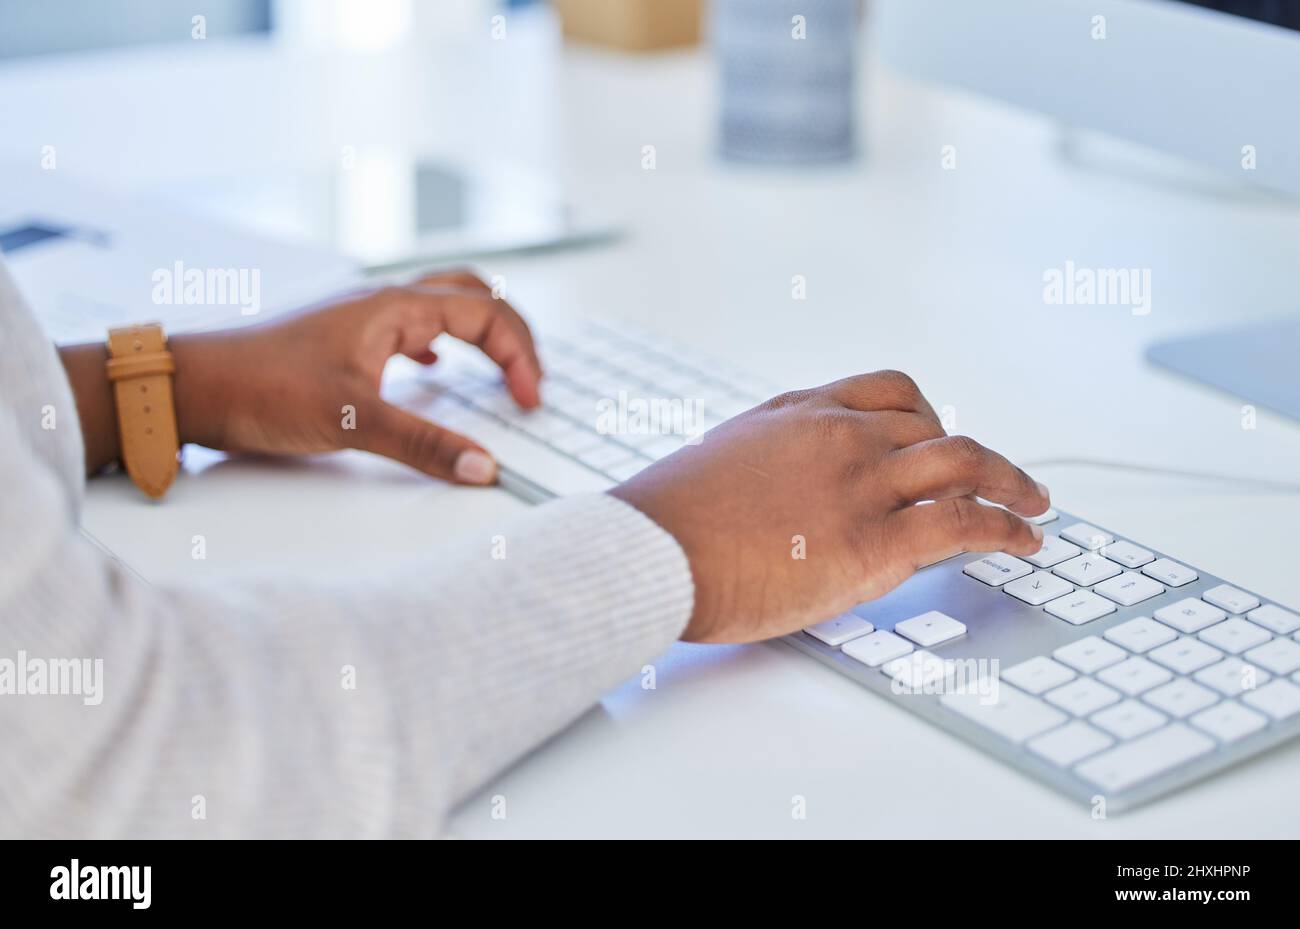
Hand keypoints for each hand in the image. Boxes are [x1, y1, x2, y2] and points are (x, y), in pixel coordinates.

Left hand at [169, 271, 541, 483]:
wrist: (193, 386)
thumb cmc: (260, 389)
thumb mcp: (352, 422)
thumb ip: (424, 444)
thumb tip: (485, 468)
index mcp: (394, 307)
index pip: (486, 314)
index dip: (519, 356)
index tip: (528, 402)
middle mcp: (382, 302)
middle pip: (472, 295)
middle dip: (511, 333)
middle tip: (529, 378)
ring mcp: (362, 318)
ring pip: (440, 307)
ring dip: (478, 334)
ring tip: (498, 372)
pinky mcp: (343, 340)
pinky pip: (407, 328)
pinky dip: (437, 345)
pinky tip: (432, 372)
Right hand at [610, 372, 1049, 643]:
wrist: (651, 550)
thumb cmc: (666, 520)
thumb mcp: (718, 462)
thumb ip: (765, 463)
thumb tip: (780, 495)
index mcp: (799, 412)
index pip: (886, 391)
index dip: (926, 415)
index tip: (940, 436)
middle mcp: (839, 434)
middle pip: (933, 426)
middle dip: (974, 455)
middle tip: (998, 477)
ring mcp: (861, 483)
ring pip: (965, 462)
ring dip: (1013, 482)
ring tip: (1036, 503)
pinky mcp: (874, 541)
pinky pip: (965, 523)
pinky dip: (1009, 529)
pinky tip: (1026, 542)